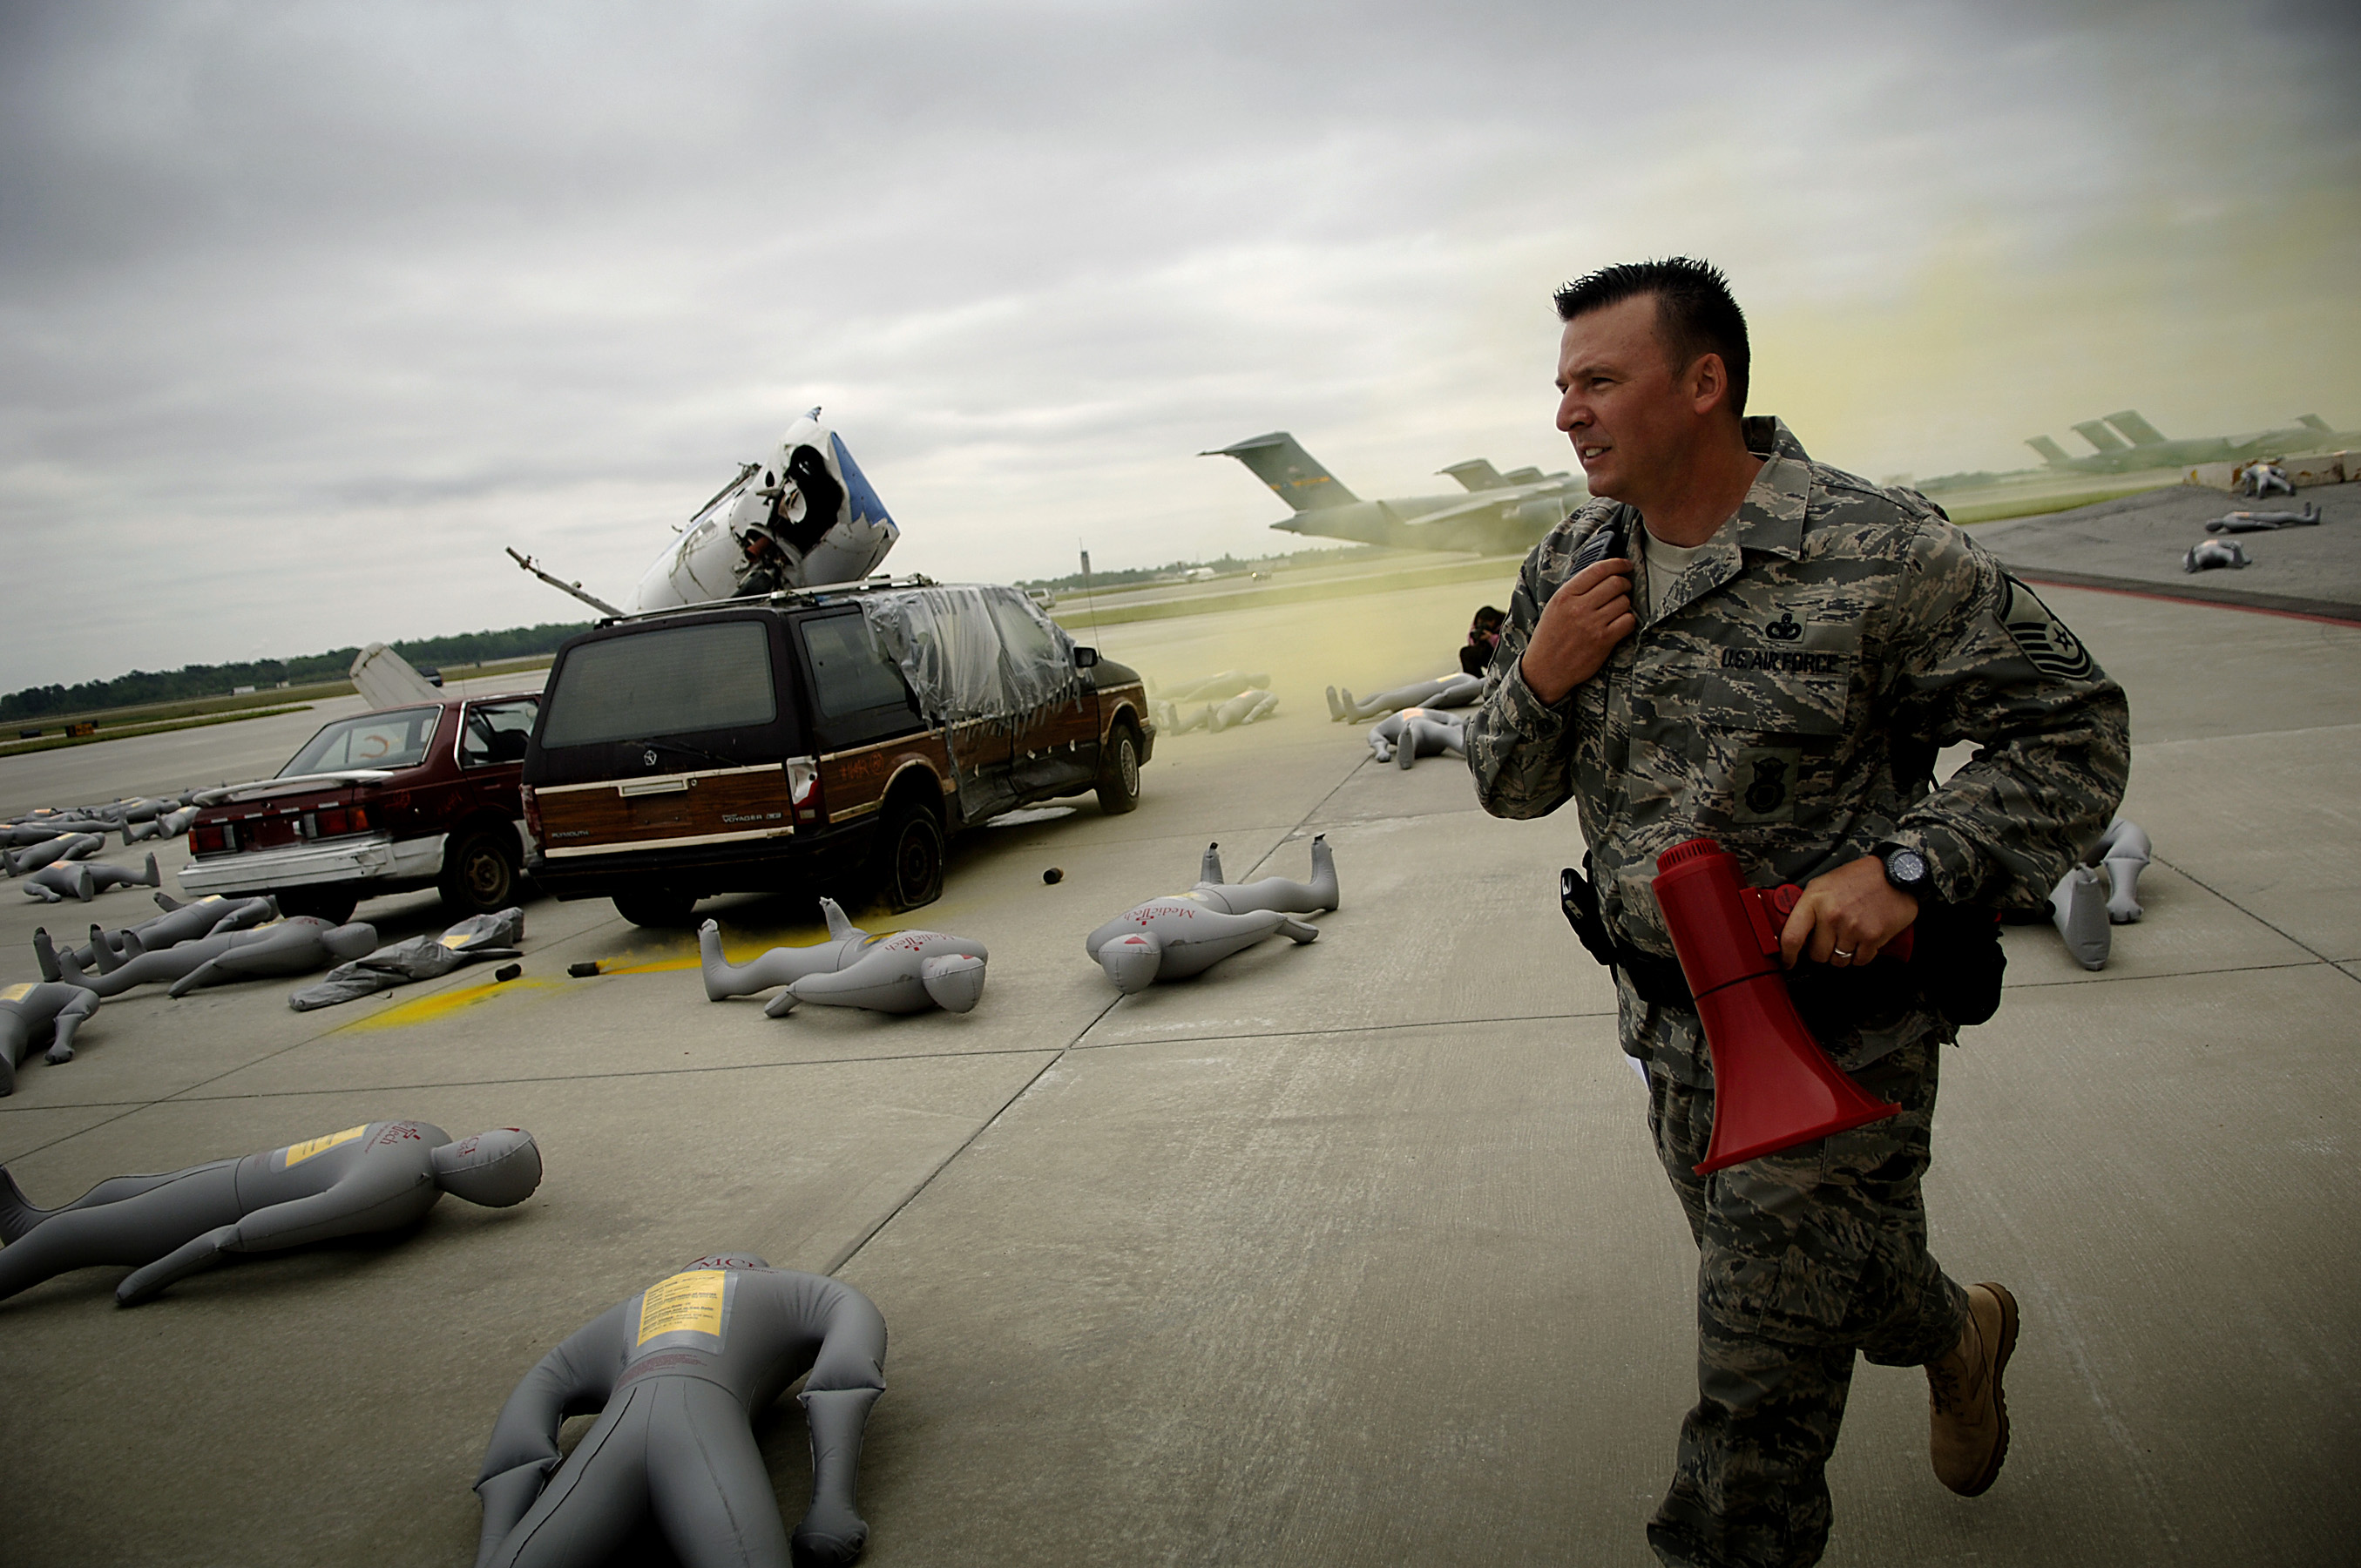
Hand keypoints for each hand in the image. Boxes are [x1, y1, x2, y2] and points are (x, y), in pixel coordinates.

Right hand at [1519, 557, 1635, 703]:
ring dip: (1625, 605)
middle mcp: (1578, 608)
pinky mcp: (1603, 641)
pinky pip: (1628, 621)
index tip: (1625, 565)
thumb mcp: (1554, 607)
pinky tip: (1619, 624)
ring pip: (1624, 602)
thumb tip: (1604, 574)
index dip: (1617, 564)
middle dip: (1624, 584)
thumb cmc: (1550, 637)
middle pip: (1615, 583)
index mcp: (1564, 596)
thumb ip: (1575, 591)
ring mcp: (1592, 624)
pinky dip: (1628, 621)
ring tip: (1616, 611)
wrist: (1544, 670)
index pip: (1597, 570)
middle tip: (1623, 590)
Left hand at [1779, 856, 1918, 968]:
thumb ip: (1807, 907)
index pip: (1791, 936)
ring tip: (1849, 935)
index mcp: (1815, 899)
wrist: (1895, 875)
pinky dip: (1860, 954)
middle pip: (1817, 955)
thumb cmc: (1858, 879)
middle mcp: (1832, 915)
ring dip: (1842, 954)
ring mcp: (1852, 927)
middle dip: (1822, 951)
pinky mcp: (1872, 937)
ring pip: (1838, 960)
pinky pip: (1859, 960)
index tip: (1787, 961)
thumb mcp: (1824, 884)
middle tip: (1830, 938)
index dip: (1787, 955)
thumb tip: (1790, 930)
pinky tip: (1862, 938)